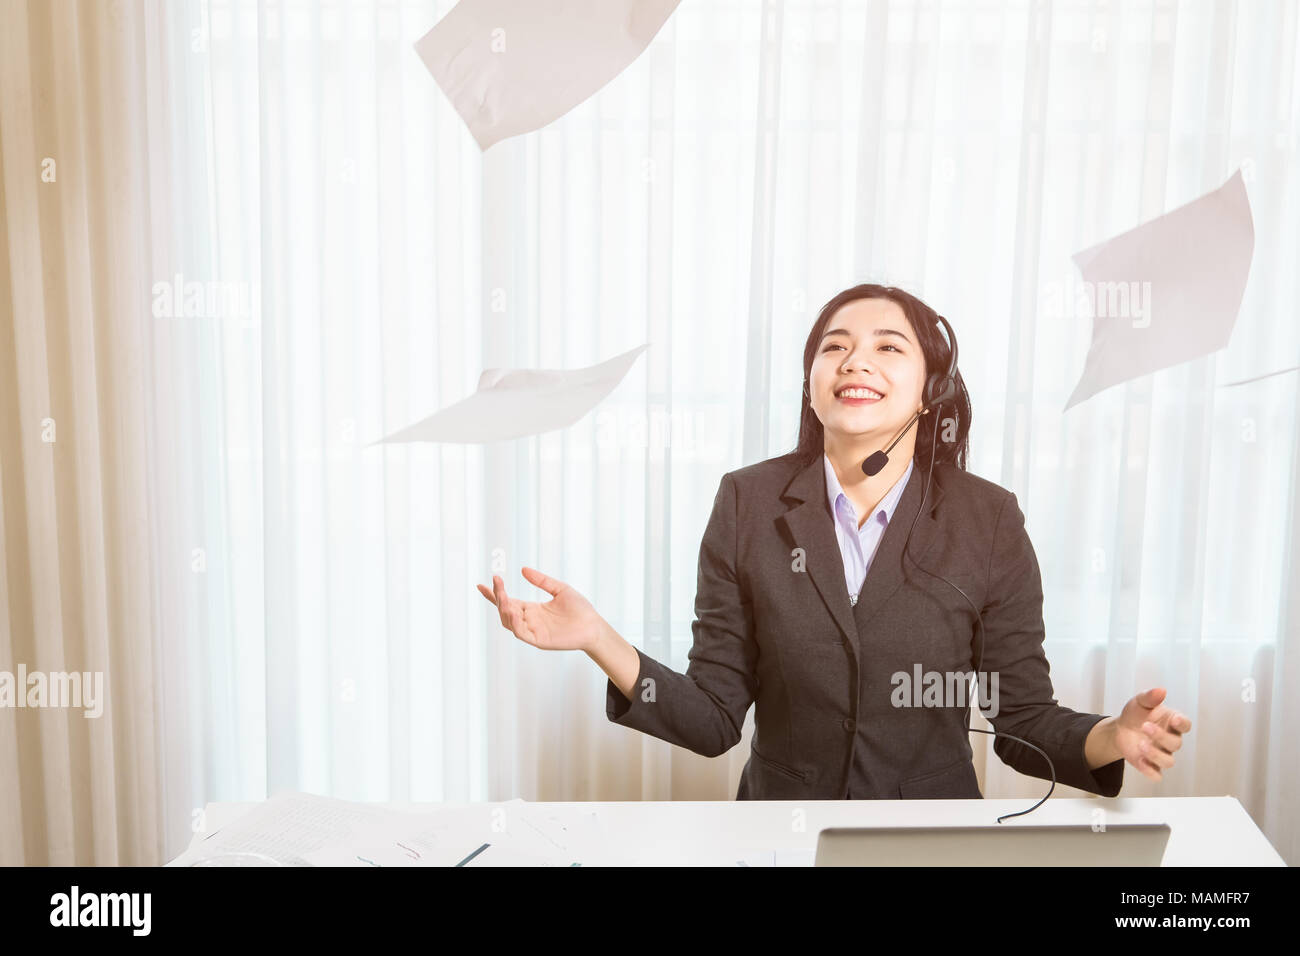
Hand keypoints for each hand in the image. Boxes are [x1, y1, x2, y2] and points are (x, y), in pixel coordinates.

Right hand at [476, 567, 602, 652]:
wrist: (593, 625)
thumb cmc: (579, 609)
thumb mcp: (559, 589)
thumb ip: (541, 581)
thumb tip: (523, 569)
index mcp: (532, 609)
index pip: (508, 601)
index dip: (494, 594)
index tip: (481, 584)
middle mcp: (529, 620)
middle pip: (504, 610)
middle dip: (498, 597)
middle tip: (497, 583)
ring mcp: (532, 631)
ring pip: (508, 622)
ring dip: (503, 609)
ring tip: (505, 596)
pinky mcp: (538, 640)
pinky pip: (520, 633)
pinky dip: (514, 623)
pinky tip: (513, 611)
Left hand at [1113, 687, 1191, 781]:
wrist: (1120, 728)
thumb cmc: (1136, 714)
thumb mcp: (1140, 702)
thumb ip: (1150, 697)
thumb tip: (1161, 690)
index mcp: (1171, 723)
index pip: (1185, 725)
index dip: (1182, 724)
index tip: (1174, 719)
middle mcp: (1170, 740)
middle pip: (1176, 744)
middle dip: (1161, 736)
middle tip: (1145, 726)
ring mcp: (1161, 754)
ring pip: (1169, 762)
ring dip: (1156, 755)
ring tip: (1141, 744)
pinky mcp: (1150, 765)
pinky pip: (1156, 775)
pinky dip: (1150, 771)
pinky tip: (1140, 760)